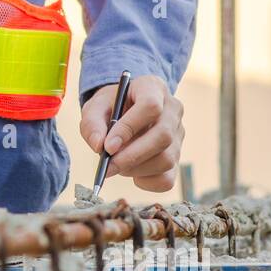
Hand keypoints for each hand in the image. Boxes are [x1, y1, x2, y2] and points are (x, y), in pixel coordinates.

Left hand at [79, 75, 183, 191]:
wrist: (123, 112)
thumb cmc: (110, 108)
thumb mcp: (95, 107)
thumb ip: (92, 124)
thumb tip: (99, 147)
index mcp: (153, 87)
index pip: (151, 106)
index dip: (129, 128)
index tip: (108, 146)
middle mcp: (173, 109)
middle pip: (163, 136)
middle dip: (132, 156)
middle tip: (108, 167)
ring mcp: (179, 134)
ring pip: (167, 159)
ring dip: (136, 169)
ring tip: (116, 164)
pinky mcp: (177, 156)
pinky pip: (167, 178)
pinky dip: (146, 182)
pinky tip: (132, 173)